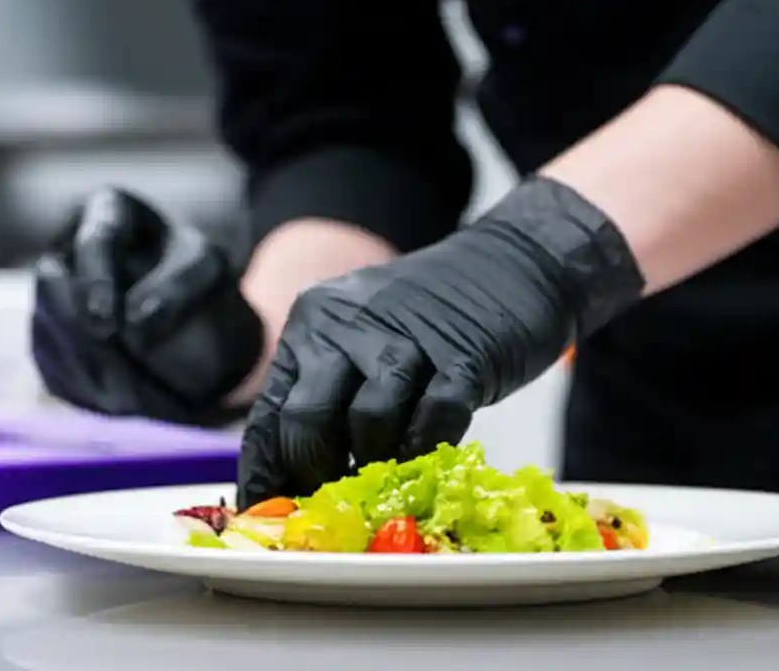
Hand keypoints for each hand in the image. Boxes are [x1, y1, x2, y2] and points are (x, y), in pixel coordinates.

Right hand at [32, 187, 262, 424]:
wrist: (196, 326)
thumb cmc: (199, 281)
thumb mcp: (207, 270)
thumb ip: (178, 288)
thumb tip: (132, 324)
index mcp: (109, 211)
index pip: (95, 241)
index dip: (95, 283)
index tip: (106, 327)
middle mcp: (67, 247)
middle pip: (56, 294)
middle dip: (89, 342)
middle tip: (125, 380)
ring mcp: (50, 297)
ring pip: (51, 338)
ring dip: (95, 375)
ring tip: (144, 400)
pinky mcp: (49, 342)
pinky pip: (56, 372)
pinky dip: (90, 393)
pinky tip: (127, 402)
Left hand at [237, 176, 645, 506]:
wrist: (515, 262)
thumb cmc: (429, 316)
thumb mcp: (361, 339)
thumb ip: (326, 393)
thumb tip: (293, 477)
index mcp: (313, 325)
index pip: (270, 414)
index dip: (264, 473)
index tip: (265, 516)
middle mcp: (347, 326)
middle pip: (307, 419)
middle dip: (314, 473)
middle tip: (334, 501)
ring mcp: (406, 339)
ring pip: (367, 422)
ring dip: (374, 463)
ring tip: (385, 479)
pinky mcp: (464, 357)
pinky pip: (433, 417)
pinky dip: (426, 449)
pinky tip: (425, 458)